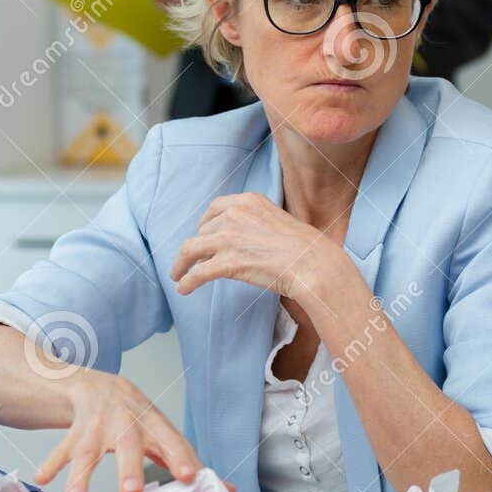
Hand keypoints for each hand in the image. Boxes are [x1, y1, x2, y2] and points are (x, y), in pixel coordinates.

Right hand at [33, 371, 201, 491]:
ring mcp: (97, 426)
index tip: (190, 477)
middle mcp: (126, 423)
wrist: (98, 386)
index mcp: (154, 425)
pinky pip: (61, 449)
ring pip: (87, 450)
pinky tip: (42, 480)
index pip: (171, 441)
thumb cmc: (139, 419)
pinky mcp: (74, 431)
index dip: (180, 458)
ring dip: (80, 475)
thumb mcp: (164, 435)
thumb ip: (190, 463)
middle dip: (129, 467)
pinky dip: (51, 465)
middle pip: (128, 444)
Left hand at [169, 193, 346, 299]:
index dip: (205, 223)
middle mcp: (235, 215)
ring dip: (180, 264)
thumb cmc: (305, 247)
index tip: (203, 234)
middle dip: (197, 246)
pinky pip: (198, 273)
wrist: (314, 264)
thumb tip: (247, 237)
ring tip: (177, 275)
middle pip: (203, 230)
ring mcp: (229, 239)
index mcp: (248, 201)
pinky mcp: (228, 263)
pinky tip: (183, 289)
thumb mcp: (279, 219)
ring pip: (191, 249)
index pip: (215, 208)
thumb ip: (258, 222)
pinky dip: (187, 281)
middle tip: (195, 259)